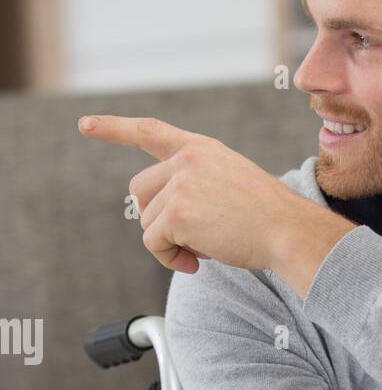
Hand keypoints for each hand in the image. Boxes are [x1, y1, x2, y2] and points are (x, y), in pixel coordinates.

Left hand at [77, 114, 308, 274]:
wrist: (288, 232)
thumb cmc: (269, 219)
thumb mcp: (232, 186)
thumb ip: (194, 188)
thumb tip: (159, 222)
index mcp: (201, 149)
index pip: (149, 131)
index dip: (115, 129)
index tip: (85, 125)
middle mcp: (187, 160)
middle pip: (140, 191)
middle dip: (156, 219)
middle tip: (189, 241)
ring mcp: (180, 183)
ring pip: (147, 222)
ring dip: (169, 243)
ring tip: (204, 251)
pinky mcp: (176, 213)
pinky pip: (155, 243)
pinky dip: (170, 259)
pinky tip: (196, 263)